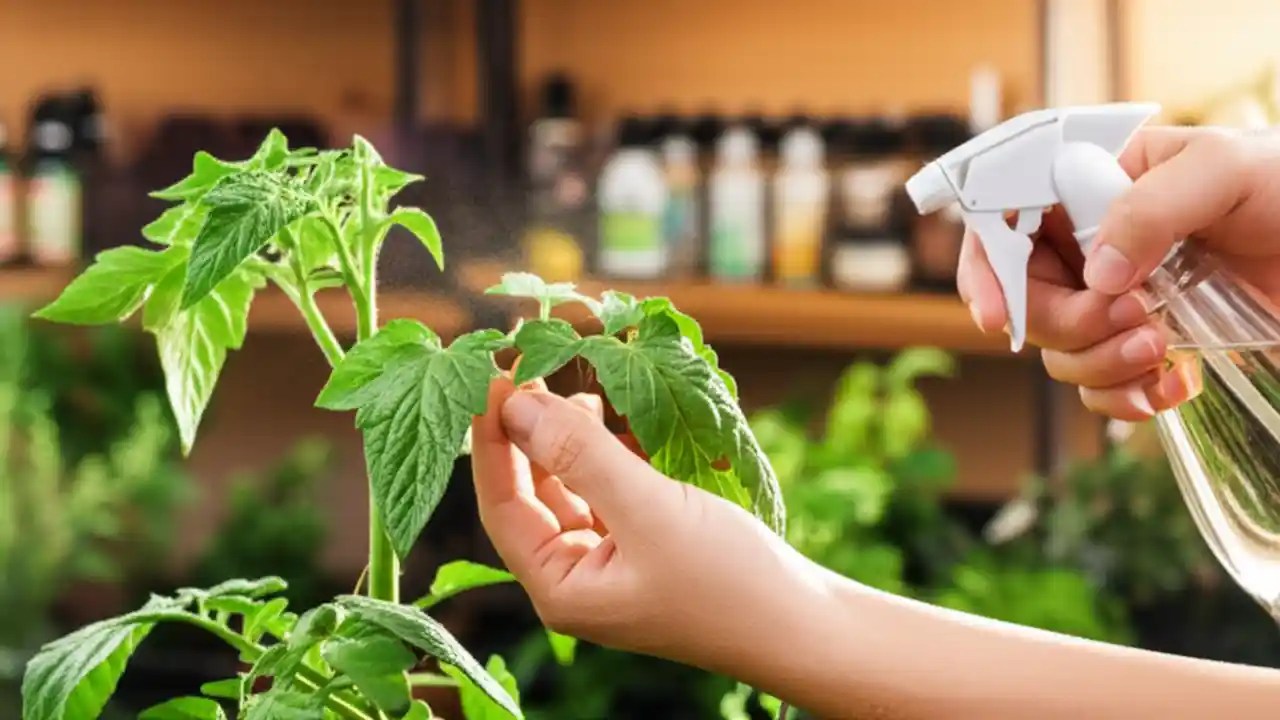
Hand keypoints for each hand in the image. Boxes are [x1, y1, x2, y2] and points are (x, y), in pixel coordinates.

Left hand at [468, 375, 822, 669]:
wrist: (807, 625)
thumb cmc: (730, 581)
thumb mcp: (650, 511)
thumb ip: (581, 457)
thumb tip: (518, 405)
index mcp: (562, 587)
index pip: (503, 503)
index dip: (492, 438)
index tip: (494, 376)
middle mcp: (576, 577)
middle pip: (533, 491)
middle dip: (531, 431)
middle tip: (534, 365)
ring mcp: (611, 562)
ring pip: (572, 486)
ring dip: (573, 438)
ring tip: (586, 389)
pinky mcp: (645, 545)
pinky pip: (610, 490)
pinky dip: (611, 454)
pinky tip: (624, 423)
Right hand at [959, 126, 1279, 418]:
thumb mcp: (1224, 169)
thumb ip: (1151, 208)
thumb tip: (1097, 275)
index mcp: (1094, 188)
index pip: (1006, 224)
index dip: (988, 272)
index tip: (996, 316)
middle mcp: (1095, 246)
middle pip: (1028, 301)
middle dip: (1066, 323)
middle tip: (1128, 318)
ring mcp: (1121, 300)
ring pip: (1061, 351)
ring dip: (1099, 364)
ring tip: (1158, 347)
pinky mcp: (1150, 344)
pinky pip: (1103, 389)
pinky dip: (1126, 398)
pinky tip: (1172, 384)